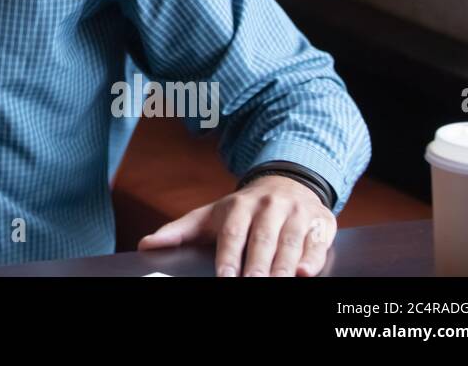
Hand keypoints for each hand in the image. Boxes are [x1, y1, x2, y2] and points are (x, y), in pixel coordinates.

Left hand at [137, 174, 336, 276]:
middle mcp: (269, 207)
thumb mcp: (210, 215)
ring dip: (284, 267)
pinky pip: (317, 243)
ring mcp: (297, 214)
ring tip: (278, 285)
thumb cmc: (243, 208)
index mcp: (239, 206)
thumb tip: (145, 245)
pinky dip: (312, 258)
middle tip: (252, 285)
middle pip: (263, 240)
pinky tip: (305, 273)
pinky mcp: (321, 224)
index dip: (229, 257)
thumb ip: (179, 231)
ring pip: (290, 243)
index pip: (233, 234)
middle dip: (257, 266)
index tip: (224, 278)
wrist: (286, 183)